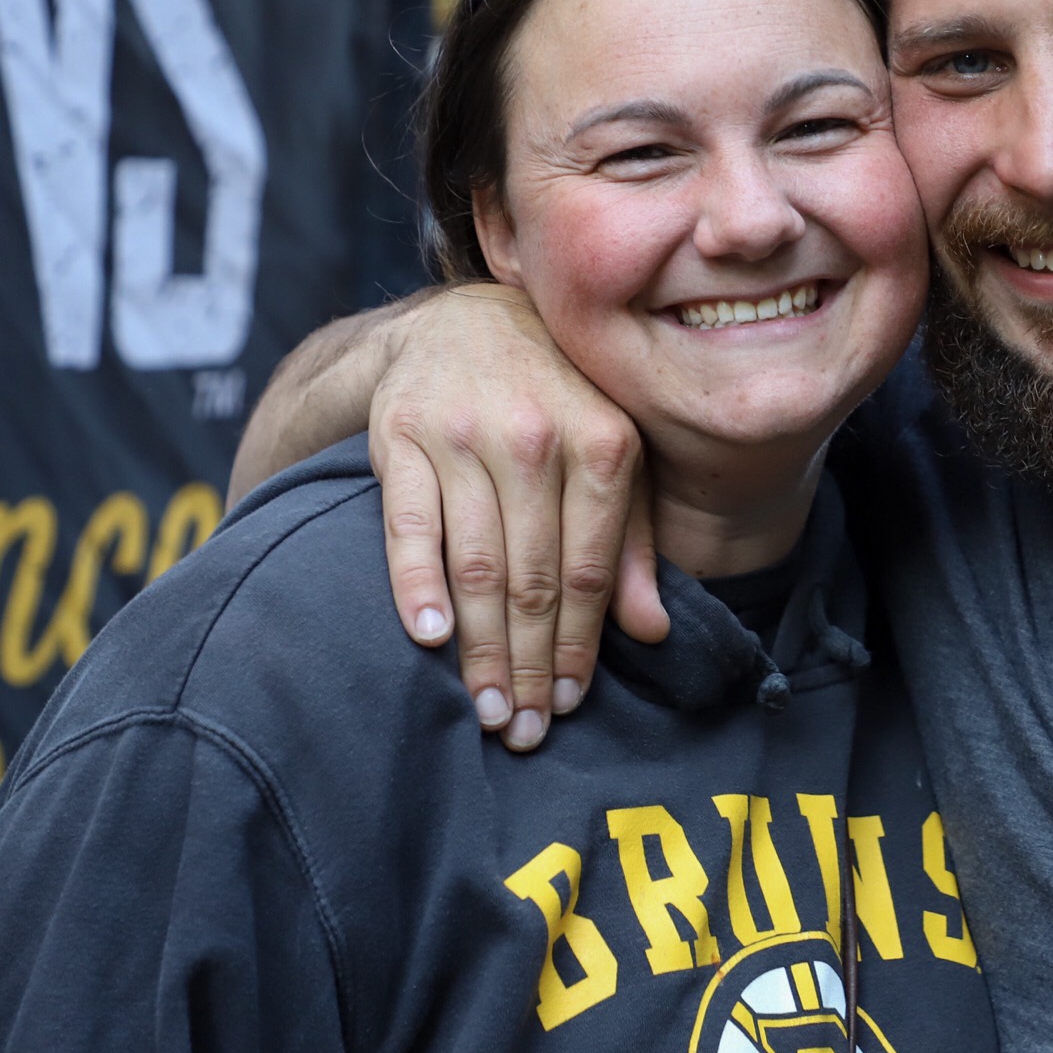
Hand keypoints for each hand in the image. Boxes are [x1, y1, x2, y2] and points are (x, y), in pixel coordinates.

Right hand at [368, 285, 666, 749]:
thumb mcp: (611, 454)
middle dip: (527, 665)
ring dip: (479, 649)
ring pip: (476, 565)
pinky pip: (409, 526)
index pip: (588, 572)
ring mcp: (464, 434)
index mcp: (604, 440)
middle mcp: (537, 435)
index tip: (567, 705)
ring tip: (484, 709)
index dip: (578, 648)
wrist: (460, 322)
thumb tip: (652, 632)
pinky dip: (417, 586)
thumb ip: (629, 542)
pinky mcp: (401, 436)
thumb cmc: (554, 402)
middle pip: (532, 579)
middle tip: (522, 730)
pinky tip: (429, 639)